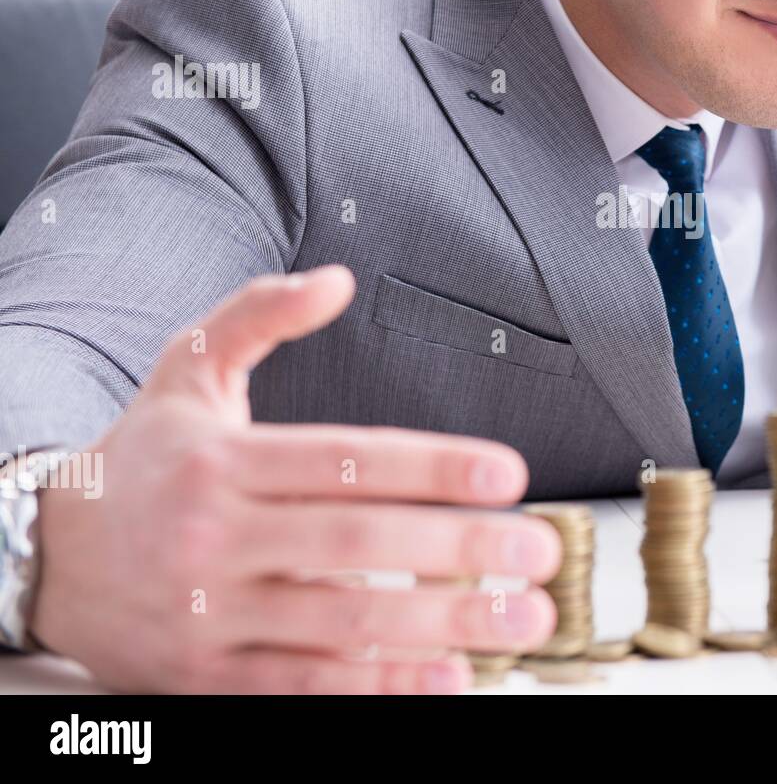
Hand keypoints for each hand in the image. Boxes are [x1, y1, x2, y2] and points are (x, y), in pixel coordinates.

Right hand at [27, 265, 560, 693]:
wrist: (47, 557)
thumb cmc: (144, 457)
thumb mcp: (186, 368)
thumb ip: (260, 315)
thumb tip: (338, 279)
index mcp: (223, 459)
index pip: (346, 461)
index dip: (433, 466)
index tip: (507, 475)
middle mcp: (216, 536)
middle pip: (357, 544)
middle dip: (459, 549)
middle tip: (540, 552)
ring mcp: (210, 613)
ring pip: (340, 623)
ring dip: (442, 623)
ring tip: (521, 616)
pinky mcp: (206, 676)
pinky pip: (304, 685)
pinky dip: (379, 685)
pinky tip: (447, 675)